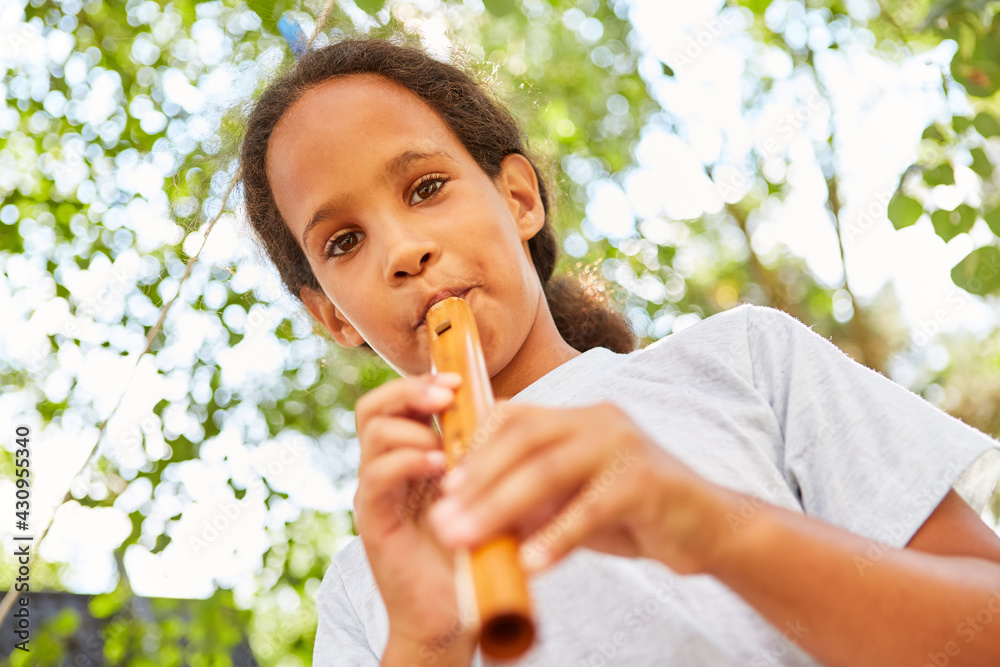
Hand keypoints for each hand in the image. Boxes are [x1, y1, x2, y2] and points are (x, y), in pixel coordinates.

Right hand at [351, 371, 476, 662]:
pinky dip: (407, 460)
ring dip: (413, 427)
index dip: (421, 381)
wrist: (454, 612)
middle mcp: (385, 468)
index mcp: (408, 456)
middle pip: (374, 406)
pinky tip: (439, 467)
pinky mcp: (373, 520)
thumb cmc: (473, 547)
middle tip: (446, 393)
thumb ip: (481, 452)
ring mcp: (375, 493)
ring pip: (373, 432)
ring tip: (445, 445)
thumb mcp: (482, 489)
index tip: (458, 379)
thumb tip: (507, 406)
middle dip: (410, 390)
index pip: (396, 400)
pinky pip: (376, 475)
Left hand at [426, 401, 735, 575]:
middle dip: (478, 482)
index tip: (445, 485)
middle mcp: (600, 420)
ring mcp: (625, 446)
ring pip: (550, 470)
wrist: (705, 527)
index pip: (515, 417)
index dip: (476, 447)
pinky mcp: (647, 481)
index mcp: (579, 417)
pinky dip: (557, 536)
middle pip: (525, 440)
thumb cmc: (631, 512)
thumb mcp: (573, 499)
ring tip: (469, 540)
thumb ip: (530, 499)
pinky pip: (592, 508)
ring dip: (502, 507)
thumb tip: (466, 515)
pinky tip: (530, 563)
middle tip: (445, 521)